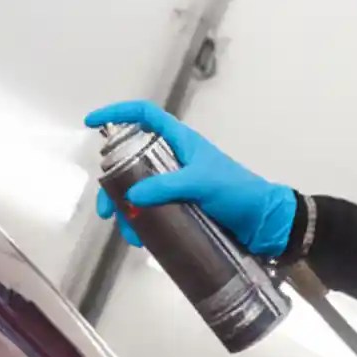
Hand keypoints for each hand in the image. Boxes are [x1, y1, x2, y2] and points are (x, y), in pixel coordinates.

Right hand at [84, 101, 297, 257]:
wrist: (263, 223)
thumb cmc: (237, 192)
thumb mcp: (202, 184)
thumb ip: (167, 186)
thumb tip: (133, 196)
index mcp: (179, 142)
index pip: (144, 116)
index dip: (118, 115)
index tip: (93, 124)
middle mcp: (172, 160)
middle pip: (130, 162)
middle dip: (113, 185)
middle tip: (106, 209)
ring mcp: (174, 186)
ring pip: (137, 192)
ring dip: (126, 212)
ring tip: (128, 234)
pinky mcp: (178, 209)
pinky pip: (150, 213)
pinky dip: (141, 225)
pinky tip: (141, 241)